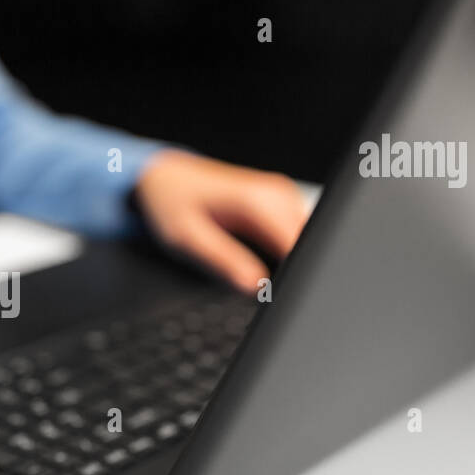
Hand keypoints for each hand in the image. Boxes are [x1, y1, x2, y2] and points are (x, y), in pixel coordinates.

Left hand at [135, 148, 310, 292]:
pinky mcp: (280, 204)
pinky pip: (295, 235)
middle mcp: (276, 194)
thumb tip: (255, 285)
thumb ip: (224, 260)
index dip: (295, 277)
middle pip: (308, 244)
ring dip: (290, 263)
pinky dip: (285, 253)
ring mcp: (281, 196)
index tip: (279, 297)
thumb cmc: (172, 201)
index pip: (297, 245)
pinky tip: (261, 261)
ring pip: (305, 242)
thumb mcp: (188, 237)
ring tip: (254, 273)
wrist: (166, 177)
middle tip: (262, 291)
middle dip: (294, 272)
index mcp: (258, 200)